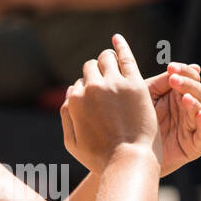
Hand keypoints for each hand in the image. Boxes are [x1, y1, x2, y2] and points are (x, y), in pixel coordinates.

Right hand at [60, 34, 157, 172]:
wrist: (128, 162)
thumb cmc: (101, 158)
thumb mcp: (72, 144)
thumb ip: (66, 117)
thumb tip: (69, 94)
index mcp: (74, 101)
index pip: (78, 85)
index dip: (88, 92)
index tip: (99, 102)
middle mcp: (91, 88)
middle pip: (90, 68)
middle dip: (96, 73)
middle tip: (109, 84)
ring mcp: (113, 84)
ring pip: (105, 58)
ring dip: (108, 60)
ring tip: (115, 66)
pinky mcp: (134, 84)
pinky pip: (125, 56)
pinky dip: (120, 46)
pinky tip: (117, 39)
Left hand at [144, 61, 200, 176]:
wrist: (128, 154)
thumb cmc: (134, 123)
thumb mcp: (146, 97)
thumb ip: (162, 82)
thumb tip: (184, 65)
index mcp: (178, 95)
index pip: (190, 78)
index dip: (183, 71)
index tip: (171, 67)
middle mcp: (189, 109)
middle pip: (198, 91)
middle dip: (187, 84)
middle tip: (173, 80)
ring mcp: (193, 126)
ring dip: (194, 101)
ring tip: (183, 97)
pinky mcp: (195, 145)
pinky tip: (199, 114)